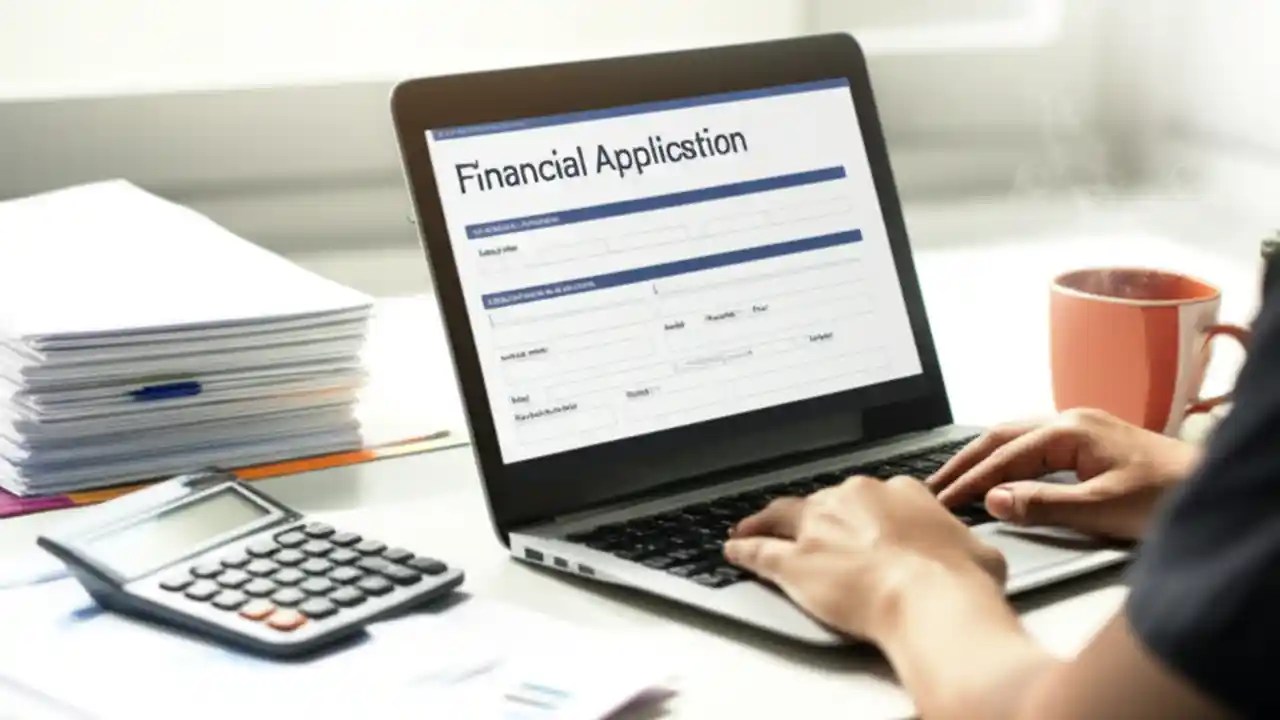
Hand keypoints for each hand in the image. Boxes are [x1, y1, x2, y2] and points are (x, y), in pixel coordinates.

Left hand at [723, 476, 1006, 640]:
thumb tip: (973, 555)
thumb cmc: (959, 581)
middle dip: (820, 518)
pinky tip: (734, 551)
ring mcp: (820, 526)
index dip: (869, 513)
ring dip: (767, 521)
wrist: (929, 599)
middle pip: (827, 502)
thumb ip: (966, 546)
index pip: (876, 496)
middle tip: (815, 533)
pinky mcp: (794, 560)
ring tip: (752, 527)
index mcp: (900, 491)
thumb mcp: (980, 553)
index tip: (866, 524)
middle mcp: (854, 498)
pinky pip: (759, 550)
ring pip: (784, 515)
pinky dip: (744, 551)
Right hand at [927, 409, 1199, 539]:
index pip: (1004, 455)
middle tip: (933, 486)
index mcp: (1070, 430)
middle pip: (1001, 436)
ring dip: (983, 458)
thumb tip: (993, 499)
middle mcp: (1071, 420)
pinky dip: (1006, 459)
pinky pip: (1033, 445)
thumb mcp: (1102, 508)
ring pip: (1015, 437)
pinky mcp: (1090, 443)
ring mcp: (1081, 429)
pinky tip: (998, 475)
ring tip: (954, 480)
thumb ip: (1044, 504)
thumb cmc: (1166, 498)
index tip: (941, 501)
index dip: (970, 480)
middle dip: (964, 461)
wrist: (1212, 489)